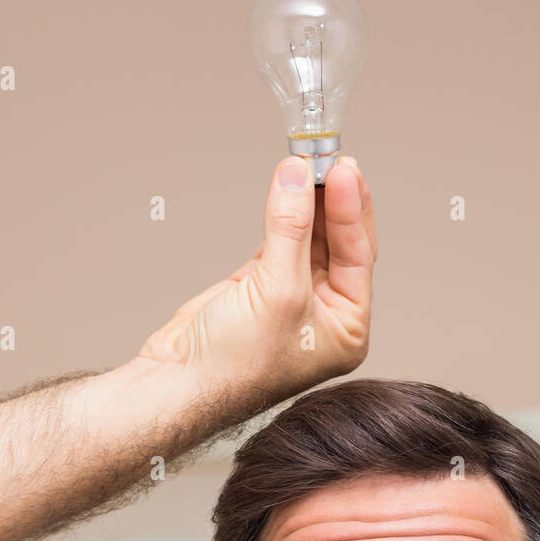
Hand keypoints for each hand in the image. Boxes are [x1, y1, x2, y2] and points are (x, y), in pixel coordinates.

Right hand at [134, 155, 376, 412]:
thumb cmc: (235, 364)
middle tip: (327, 157)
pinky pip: (279, 239)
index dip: (351, 210)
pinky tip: (286, 185)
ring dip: (307, 201)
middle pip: (339, 243)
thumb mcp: (277, 290)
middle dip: (332, 200)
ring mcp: (292, 299)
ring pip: (308, 238)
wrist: (180, 383)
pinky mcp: (259, 286)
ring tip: (307, 160)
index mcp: (347, 329)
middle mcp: (325, 315)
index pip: (359, 256)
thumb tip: (299, 174)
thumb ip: (291, 228)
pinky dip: (281, 212)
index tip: (342, 169)